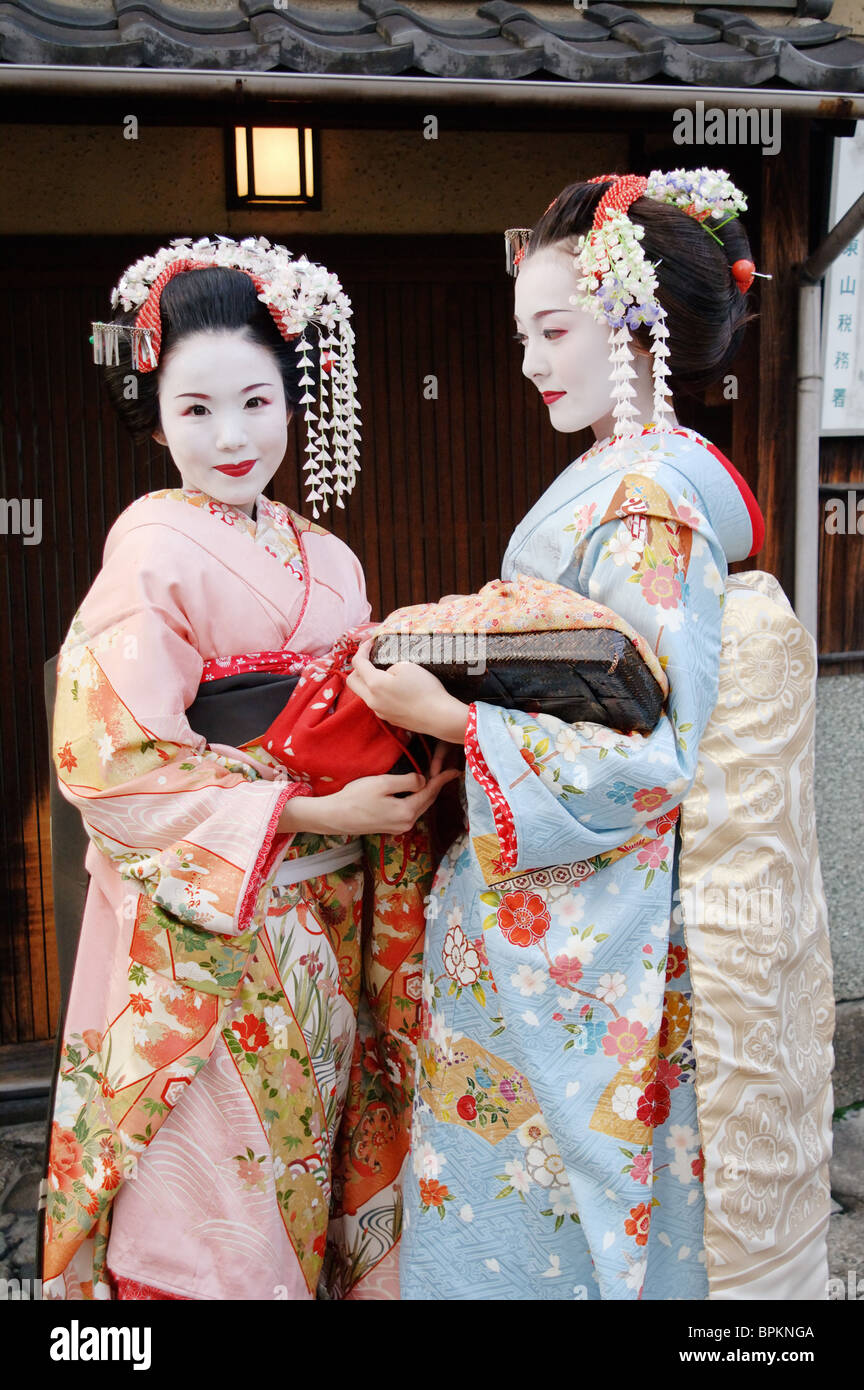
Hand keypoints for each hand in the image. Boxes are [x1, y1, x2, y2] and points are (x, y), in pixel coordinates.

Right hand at [277, 767, 459, 836]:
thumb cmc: (356, 798)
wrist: (335, 817)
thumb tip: (423, 781)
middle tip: (446, 771)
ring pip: (419, 806)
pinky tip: (415, 791)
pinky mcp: (389, 826)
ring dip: (427, 793)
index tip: (454, 770)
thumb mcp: (383, 784)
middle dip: (437, 786)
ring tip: (434, 778)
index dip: (442, 779)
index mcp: (407, 812)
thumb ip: (407, 781)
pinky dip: (416, 799)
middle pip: (427, 801)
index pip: (430, 792)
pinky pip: (410, 810)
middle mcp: (406, 823)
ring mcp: (398, 827)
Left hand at [346, 639, 469, 742]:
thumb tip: (386, 673)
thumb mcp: (407, 666)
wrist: (439, 716)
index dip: (362, 649)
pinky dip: (379, 693)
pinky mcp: (389, 718)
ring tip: (383, 673)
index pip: (358, 663)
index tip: (371, 643)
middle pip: (352, 682)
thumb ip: (389, 666)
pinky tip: (394, 689)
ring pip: (364, 694)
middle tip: (371, 659)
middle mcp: (372, 700)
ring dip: (368, 682)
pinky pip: (377, 703)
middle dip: (358, 667)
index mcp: (374, 684)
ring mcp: (380, 712)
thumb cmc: (425, 689)